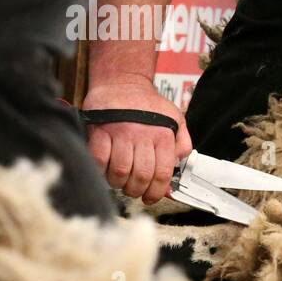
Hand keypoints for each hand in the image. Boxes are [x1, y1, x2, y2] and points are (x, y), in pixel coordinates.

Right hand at [83, 73, 192, 202]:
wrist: (122, 82)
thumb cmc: (147, 104)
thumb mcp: (174, 118)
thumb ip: (181, 142)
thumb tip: (179, 165)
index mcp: (163, 135)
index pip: (162, 174)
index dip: (156, 192)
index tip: (150, 198)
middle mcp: (143, 135)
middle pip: (141, 176)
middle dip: (136, 190)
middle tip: (132, 190)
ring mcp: (120, 132)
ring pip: (120, 172)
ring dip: (118, 183)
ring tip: (118, 180)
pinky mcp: (100, 130)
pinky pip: (100, 159)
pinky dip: (101, 170)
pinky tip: (104, 169)